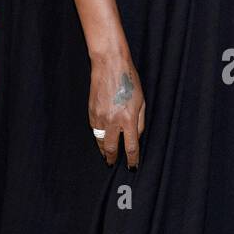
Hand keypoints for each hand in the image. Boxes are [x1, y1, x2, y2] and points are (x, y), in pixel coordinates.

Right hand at [89, 53, 145, 167]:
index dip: (132, 159)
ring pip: (100, 141)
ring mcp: (100, 117)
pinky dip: (98, 137)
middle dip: (112, 159)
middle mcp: (113, 121)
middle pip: (112, 148)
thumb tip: (136, 137)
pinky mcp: (91, 112)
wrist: (109, 66)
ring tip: (106, 156)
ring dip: (103, 150)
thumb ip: (139, 122)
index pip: (131, 147)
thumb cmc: (129, 81)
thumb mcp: (141, 102)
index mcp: (128, 119)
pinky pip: (95, 130)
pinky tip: (101, 139)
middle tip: (112, 164)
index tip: (132, 166)